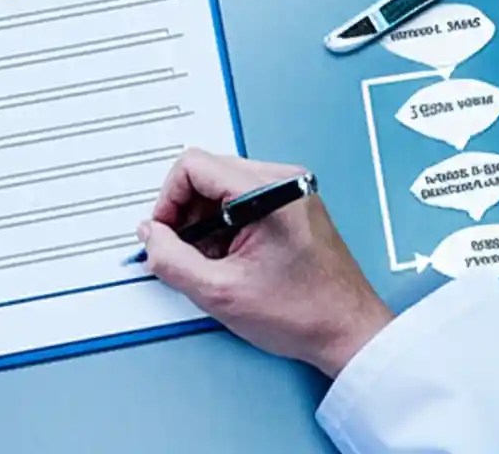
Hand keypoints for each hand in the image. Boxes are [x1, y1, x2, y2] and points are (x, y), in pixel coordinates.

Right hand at [138, 148, 392, 377]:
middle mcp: (282, 180)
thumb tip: (150, 236)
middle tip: (182, 252)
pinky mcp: (292, 206)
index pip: (192, 166)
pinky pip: (242, 201)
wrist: (348, 332)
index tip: (163, 234)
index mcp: (267, 191)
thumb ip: (171, 260)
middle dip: (185, 214)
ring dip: (204, 222)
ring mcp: (290, 191)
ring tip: (210, 261)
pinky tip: (229, 258)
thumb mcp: (220, 293)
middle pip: (206, 174)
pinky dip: (225, 226)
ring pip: (221, 188)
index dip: (167, 200)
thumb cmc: (302, 313)